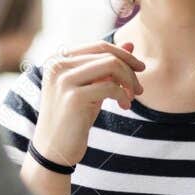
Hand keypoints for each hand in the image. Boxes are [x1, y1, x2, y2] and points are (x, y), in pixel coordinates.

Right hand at [31, 41, 145, 169]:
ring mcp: (63, 80)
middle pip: (108, 55)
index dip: (123, 55)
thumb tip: (130, 44)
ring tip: (131, 98)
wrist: (55, 150)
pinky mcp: (73, 97)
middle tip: (139, 89)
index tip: (139, 69)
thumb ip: (107, 66)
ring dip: (129, 81)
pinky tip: (124, 106)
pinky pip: (111, 86)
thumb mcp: (91, 88)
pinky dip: (124, 95)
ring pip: (111, 66)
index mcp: (58, 59)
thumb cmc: (73, 118)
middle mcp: (58, 65)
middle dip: (129, 71)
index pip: (99, 46)